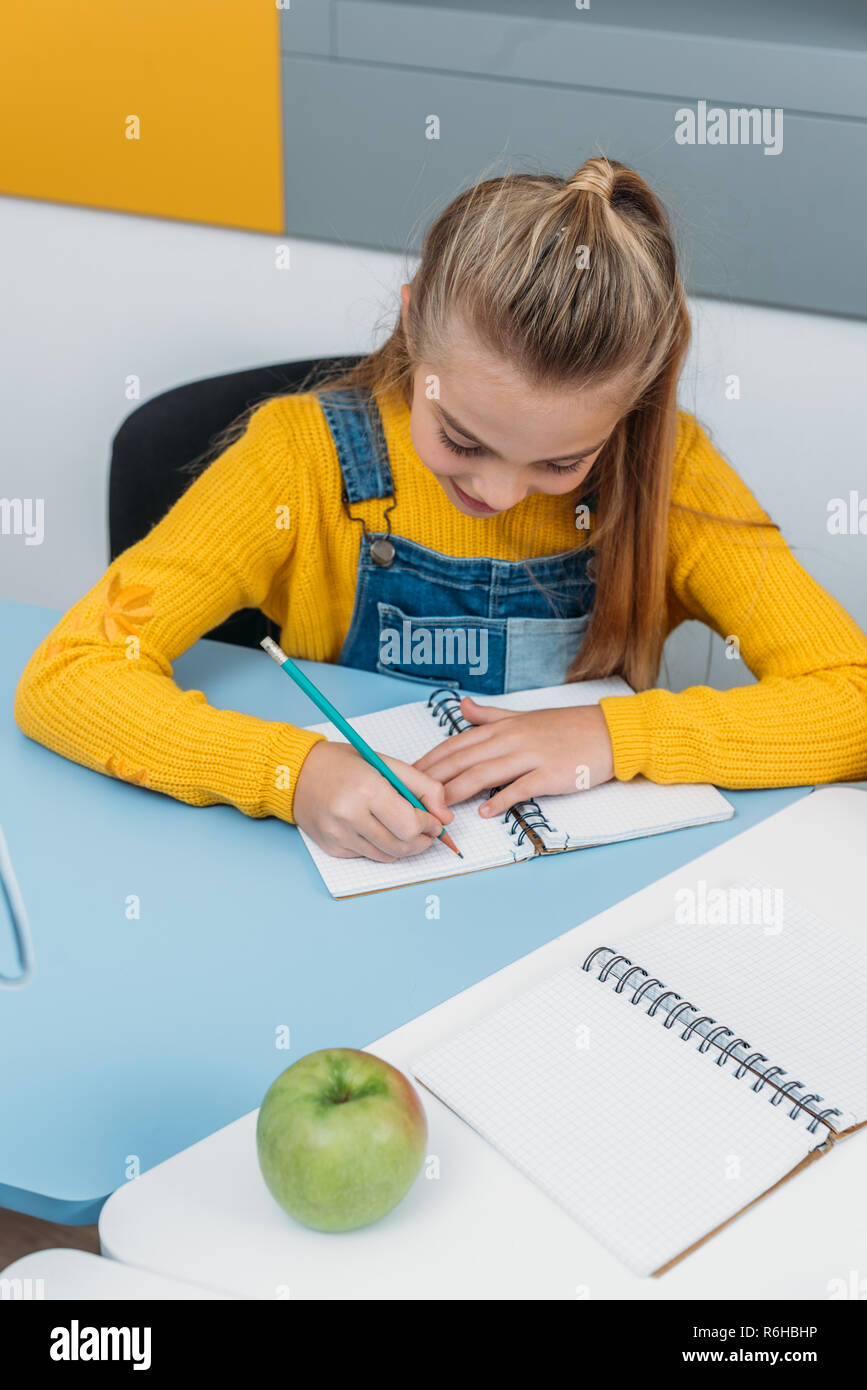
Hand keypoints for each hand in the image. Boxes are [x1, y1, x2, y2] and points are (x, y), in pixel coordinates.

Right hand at [293, 740, 453, 860]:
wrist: (296, 774)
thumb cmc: (342, 764)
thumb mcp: (386, 763)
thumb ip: (422, 786)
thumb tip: (446, 815)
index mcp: (365, 790)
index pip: (410, 824)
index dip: (430, 826)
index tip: (435, 821)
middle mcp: (349, 815)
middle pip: (402, 845)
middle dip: (421, 840)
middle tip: (426, 830)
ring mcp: (338, 835)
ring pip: (388, 855)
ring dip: (403, 845)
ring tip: (402, 827)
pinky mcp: (331, 848)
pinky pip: (368, 856)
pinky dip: (380, 846)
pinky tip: (374, 828)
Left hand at [414, 696, 614, 816]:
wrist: (609, 733)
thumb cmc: (567, 727)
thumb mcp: (525, 716)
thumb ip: (491, 716)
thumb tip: (462, 706)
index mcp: (504, 727)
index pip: (458, 743)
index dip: (432, 760)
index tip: (411, 775)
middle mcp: (512, 739)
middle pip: (464, 759)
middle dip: (435, 778)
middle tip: (413, 795)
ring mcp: (531, 756)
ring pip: (485, 773)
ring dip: (459, 791)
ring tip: (439, 807)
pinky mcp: (550, 774)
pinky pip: (520, 788)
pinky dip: (500, 801)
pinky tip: (484, 813)